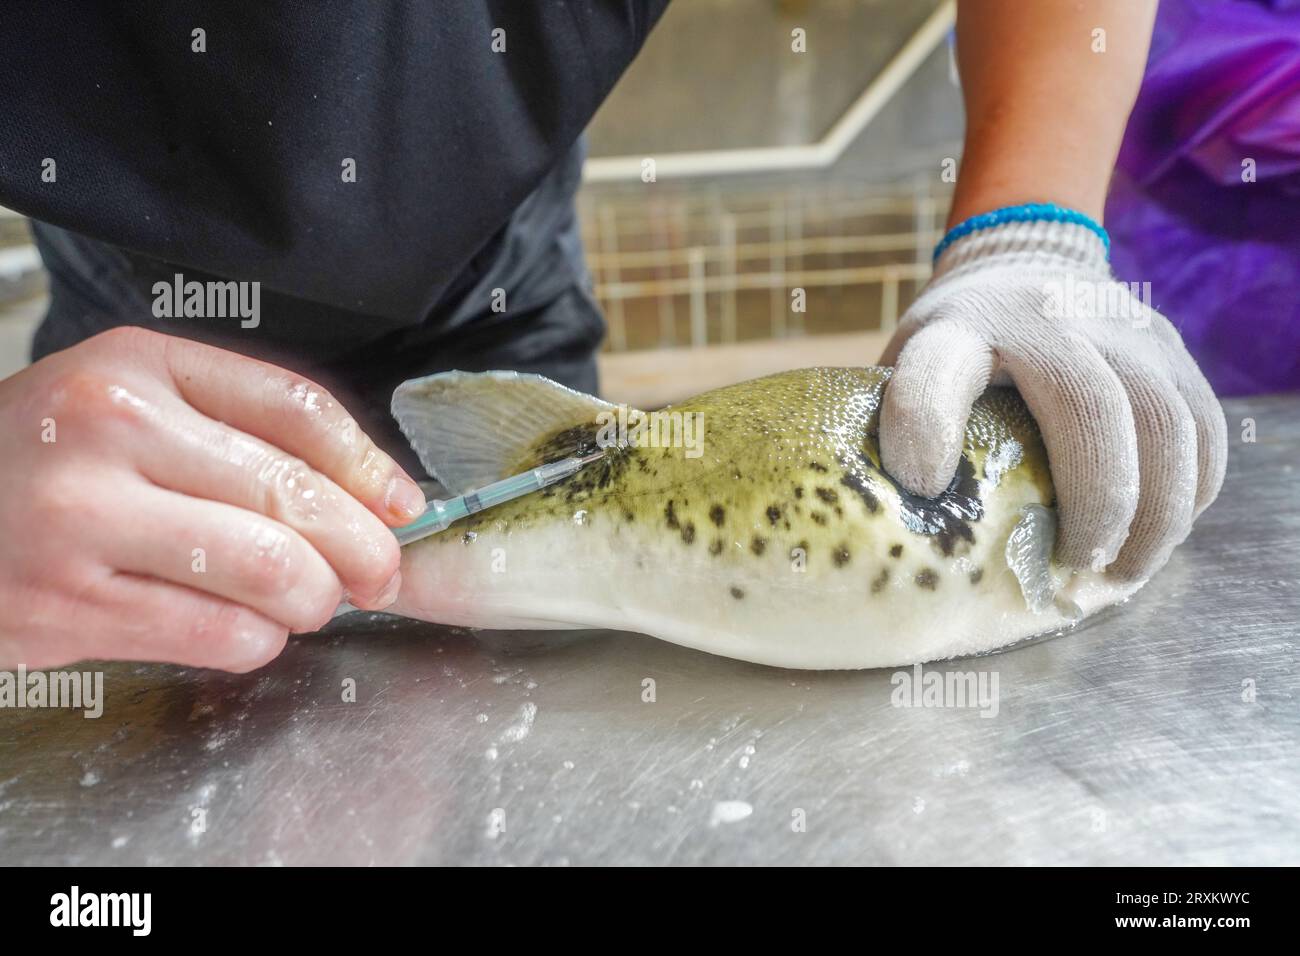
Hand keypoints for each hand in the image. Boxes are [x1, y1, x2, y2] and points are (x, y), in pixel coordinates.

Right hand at [0, 327, 425, 671]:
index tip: (403, 505)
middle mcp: (110, 430)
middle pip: (295, 498)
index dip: (371, 467)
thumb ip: (246, 432)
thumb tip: (379, 497)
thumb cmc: (47, 459)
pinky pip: (222, 633)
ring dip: (315, 600)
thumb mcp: (135, 403)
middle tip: (376, 574)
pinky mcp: (66, 608)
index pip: (298, 409)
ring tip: (308, 601)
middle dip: (364, 550)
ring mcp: (82, 520)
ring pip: (271, 572)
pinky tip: (248, 627)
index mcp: (140, 366)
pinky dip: (262, 639)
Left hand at [878, 219, 1226, 579]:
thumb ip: (903, 425)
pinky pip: (1202, 427)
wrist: (1022, 260)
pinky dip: (1190, 491)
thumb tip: (904, 529)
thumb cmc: (958, 343)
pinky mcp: (1171, 346)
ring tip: (1120, 575)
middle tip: (1072, 569)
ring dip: (1153, 515)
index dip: (923, 422)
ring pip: (1166, 422)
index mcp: (960, 327)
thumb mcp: (909, 365)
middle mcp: (1047, 314)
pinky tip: (1158, 536)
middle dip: (1094, 506)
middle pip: (1091, 408)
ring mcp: (1121, 325)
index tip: (922, 486)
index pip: (936, 365)